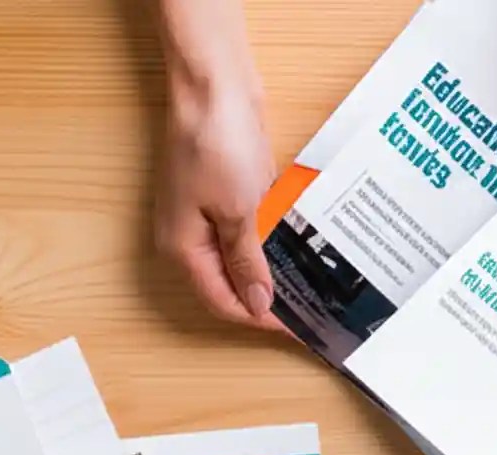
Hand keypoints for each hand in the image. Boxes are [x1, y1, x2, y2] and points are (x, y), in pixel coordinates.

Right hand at [155, 1, 282, 330]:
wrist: (214, 85)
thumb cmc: (216, 144)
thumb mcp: (237, 211)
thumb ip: (247, 261)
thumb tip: (257, 304)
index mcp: (183, 248)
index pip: (223, 302)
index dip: (260, 318)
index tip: (299, 327)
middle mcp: (190, 236)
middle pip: (231, 283)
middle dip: (268, 298)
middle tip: (312, 309)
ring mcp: (206, 213)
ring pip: (243, 257)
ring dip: (273, 269)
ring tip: (312, 283)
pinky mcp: (225, 192)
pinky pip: (250, 229)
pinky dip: (271, 240)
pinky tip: (299, 246)